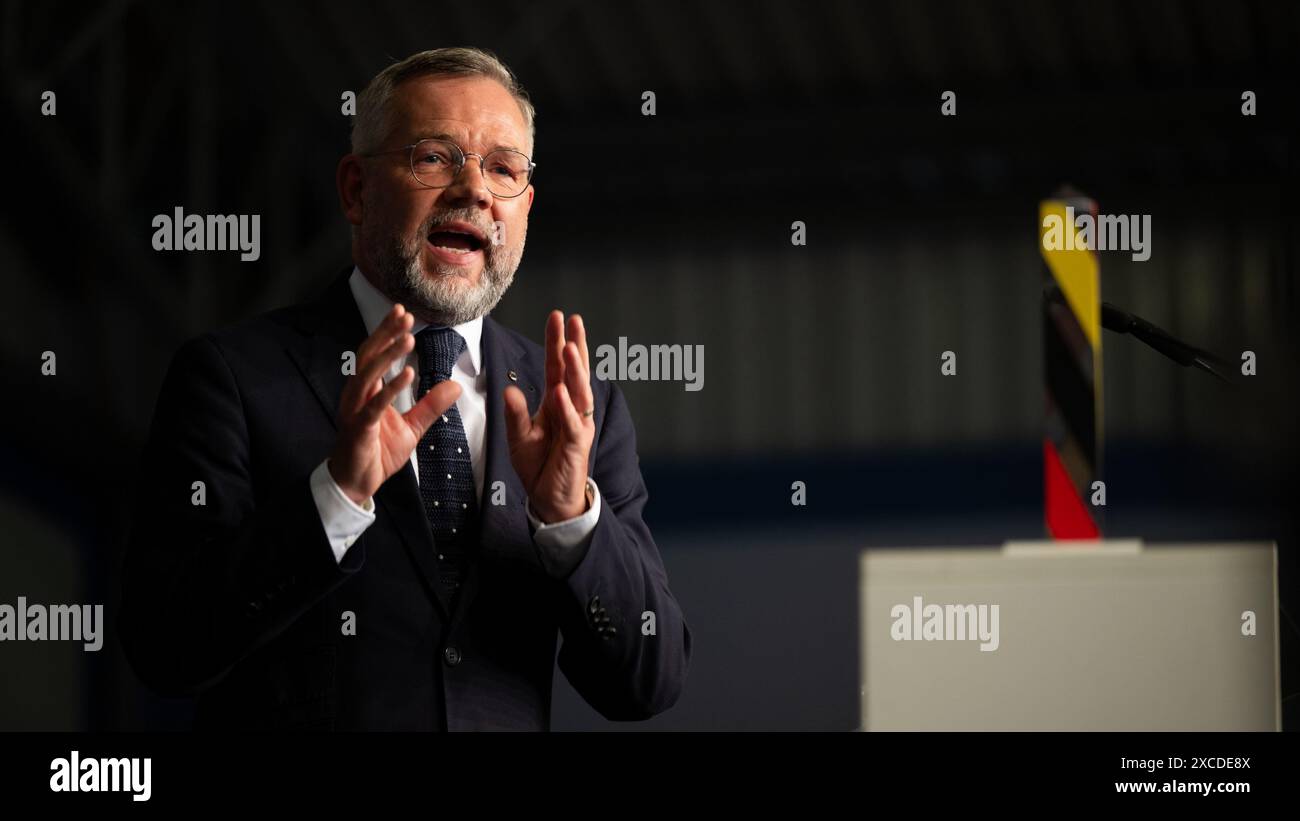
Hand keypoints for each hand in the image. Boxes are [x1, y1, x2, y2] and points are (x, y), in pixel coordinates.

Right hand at [328, 304, 460, 504]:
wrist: (357, 483)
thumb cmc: (377, 453)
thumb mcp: (412, 428)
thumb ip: (431, 405)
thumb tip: (455, 385)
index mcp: (367, 391)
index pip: (375, 354)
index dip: (387, 332)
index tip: (403, 313)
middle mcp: (357, 396)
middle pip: (369, 356)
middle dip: (386, 334)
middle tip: (404, 315)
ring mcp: (356, 411)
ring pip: (369, 375)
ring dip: (389, 355)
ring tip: (408, 338)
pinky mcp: (360, 429)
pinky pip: (375, 405)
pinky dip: (391, 388)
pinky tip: (407, 374)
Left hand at [504, 311, 595, 522]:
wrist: (549, 498)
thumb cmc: (538, 465)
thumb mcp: (518, 436)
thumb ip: (514, 414)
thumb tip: (509, 390)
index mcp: (556, 402)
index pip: (557, 366)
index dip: (557, 341)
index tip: (558, 316)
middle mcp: (571, 409)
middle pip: (574, 372)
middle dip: (574, 345)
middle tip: (572, 320)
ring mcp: (577, 426)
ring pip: (578, 393)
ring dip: (574, 371)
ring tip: (569, 348)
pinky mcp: (577, 446)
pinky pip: (572, 424)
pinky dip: (567, 408)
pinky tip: (561, 391)